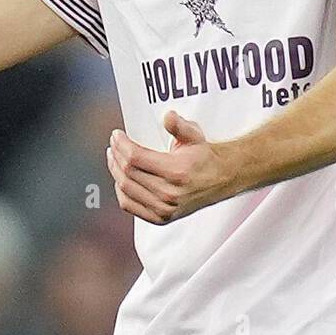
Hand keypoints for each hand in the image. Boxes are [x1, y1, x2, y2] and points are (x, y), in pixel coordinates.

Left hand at [105, 109, 237, 224]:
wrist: (222, 178)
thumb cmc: (205, 156)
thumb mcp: (194, 135)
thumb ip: (179, 126)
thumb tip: (167, 117)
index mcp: (176, 172)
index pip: (135, 158)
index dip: (121, 144)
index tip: (116, 134)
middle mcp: (169, 193)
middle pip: (127, 172)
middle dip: (116, 154)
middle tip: (114, 143)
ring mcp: (164, 208)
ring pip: (126, 189)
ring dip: (115, 171)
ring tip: (113, 157)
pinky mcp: (161, 217)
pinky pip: (129, 205)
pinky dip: (121, 191)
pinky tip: (120, 179)